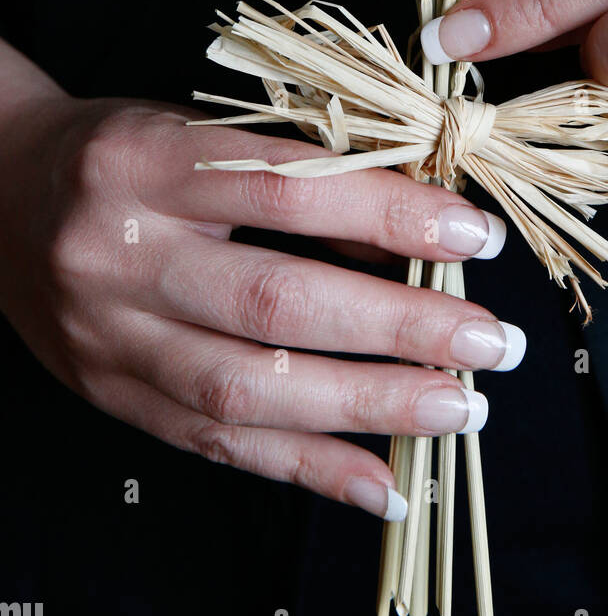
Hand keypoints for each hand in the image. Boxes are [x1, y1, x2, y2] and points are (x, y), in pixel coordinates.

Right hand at [0, 83, 522, 519]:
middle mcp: (120, 253)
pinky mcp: (113, 396)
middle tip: (489, 344)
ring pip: (249, 390)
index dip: (390, 214)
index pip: (287, 189)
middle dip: (398, 328)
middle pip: (275, 301)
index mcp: (145, 161)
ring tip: (460, 410)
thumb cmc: (121, 153)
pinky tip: (382, 483)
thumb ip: (297, 175)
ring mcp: (110, 337)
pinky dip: (309, 472)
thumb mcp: (199, 132)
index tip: (473, 238)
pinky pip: (217, 448)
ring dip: (368, 407)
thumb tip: (417, 233)